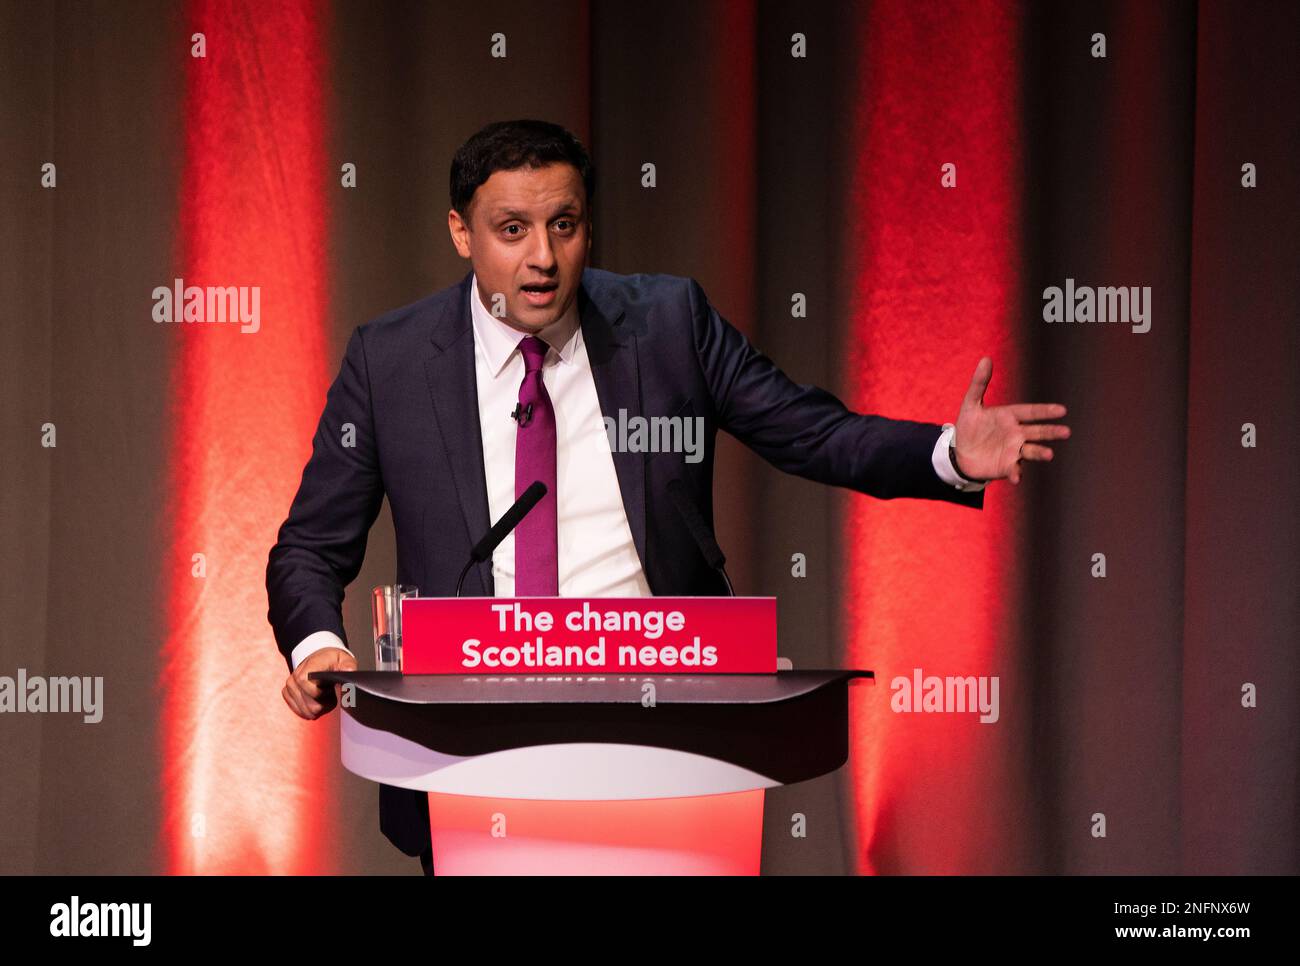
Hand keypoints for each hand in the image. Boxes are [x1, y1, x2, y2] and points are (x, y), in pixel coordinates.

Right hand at [282, 646, 356, 719]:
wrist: (319, 657)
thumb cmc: (331, 660)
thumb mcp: (344, 659)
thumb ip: (348, 666)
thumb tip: (349, 671)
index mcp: (307, 670)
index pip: (313, 693)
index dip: (324, 695)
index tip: (330, 688)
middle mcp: (294, 679)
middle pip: (310, 706)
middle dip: (324, 703)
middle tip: (329, 692)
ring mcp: (289, 687)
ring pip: (306, 712)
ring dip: (318, 707)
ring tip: (323, 695)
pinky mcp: (287, 694)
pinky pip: (300, 712)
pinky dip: (310, 708)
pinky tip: (316, 699)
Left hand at [953, 357, 1069, 484]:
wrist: (959, 453)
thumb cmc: (968, 427)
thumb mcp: (970, 404)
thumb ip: (979, 384)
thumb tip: (986, 358)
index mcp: (1010, 417)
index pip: (1030, 412)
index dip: (1045, 411)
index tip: (1061, 410)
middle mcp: (1016, 434)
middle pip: (1037, 431)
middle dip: (1051, 432)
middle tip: (1066, 432)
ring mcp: (1013, 451)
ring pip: (1031, 450)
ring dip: (1040, 452)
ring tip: (1049, 454)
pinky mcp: (1007, 466)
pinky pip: (1014, 469)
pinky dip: (1016, 473)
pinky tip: (1017, 476)